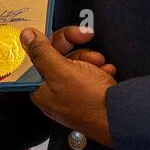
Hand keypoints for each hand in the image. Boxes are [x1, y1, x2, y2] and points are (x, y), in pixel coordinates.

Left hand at [21, 27, 116, 145]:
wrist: (123, 117)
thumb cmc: (91, 103)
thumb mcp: (61, 71)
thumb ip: (41, 52)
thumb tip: (26, 37)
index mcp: (41, 90)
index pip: (37, 57)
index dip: (49, 41)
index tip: (60, 32)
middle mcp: (55, 93)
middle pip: (58, 57)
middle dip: (74, 47)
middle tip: (85, 37)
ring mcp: (73, 94)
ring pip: (76, 62)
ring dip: (89, 57)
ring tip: (99, 62)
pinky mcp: (90, 93)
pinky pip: (91, 72)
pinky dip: (99, 68)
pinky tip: (106, 70)